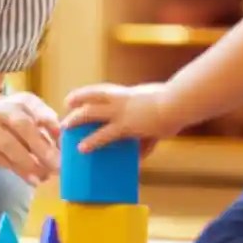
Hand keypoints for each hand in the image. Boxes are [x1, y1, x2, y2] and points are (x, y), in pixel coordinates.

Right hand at [0, 92, 60, 184]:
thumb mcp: (11, 119)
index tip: (68, 146)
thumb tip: (60, 153)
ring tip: (45, 176)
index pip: (40, 111)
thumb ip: (34, 131)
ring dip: (32, 163)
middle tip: (61, 167)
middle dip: (46, 148)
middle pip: (27, 127)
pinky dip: (17, 169)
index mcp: (16, 100)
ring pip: (13, 145)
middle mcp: (1, 108)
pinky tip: (30, 179)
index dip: (55, 128)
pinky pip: (0, 158)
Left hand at [60, 82, 181, 154]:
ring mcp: (121, 112)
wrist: (178, 102)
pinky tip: (81, 148)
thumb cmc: (173, 102)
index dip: (84, 95)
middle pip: (91, 99)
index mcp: (127, 94)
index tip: (71, 100)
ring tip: (64, 128)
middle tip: (65, 115)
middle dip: (76, 106)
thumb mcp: (157, 116)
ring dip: (76, 120)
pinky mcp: (125, 126)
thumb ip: (146, 130)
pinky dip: (92, 141)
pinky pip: (104, 135)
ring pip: (91, 113)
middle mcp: (121, 100)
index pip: (100, 91)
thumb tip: (142, 151)